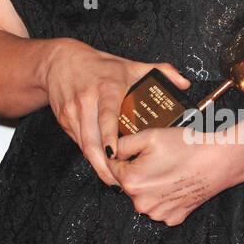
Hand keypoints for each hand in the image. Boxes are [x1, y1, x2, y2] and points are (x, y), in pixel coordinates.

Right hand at [40, 39, 189, 186]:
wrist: (60, 61)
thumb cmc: (98, 65)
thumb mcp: (129, 65)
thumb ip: (159, 71)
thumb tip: (184, 83)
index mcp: (106, 88)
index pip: (106, 115)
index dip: (109, 136)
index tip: (114, 153)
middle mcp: (87, 101)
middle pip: (91, 139)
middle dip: (103, 164)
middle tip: (118, 181)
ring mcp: (73, 112)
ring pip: (83, 145)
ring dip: (96, 164)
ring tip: (111, 179)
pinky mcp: (64, 120)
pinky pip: (78, 142)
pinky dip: (89, 155)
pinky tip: (100, 164)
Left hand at [108, 126, 243, 224]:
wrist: (218, 161)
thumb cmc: (186, 147)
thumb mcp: (148, 136)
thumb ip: (122, 144)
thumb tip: (110, 151)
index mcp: (131, 181)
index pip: (112, 168)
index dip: (122, 156)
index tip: (134, 150)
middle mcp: (141, 203)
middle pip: (127, 184)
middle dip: (136, 171)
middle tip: (156, 158)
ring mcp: (158, 214)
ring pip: (143, 196)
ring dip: (149, 185)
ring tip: (167, 170)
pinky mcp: (173, 219)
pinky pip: (159, 206)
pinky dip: (163, 197)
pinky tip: (175, 183)